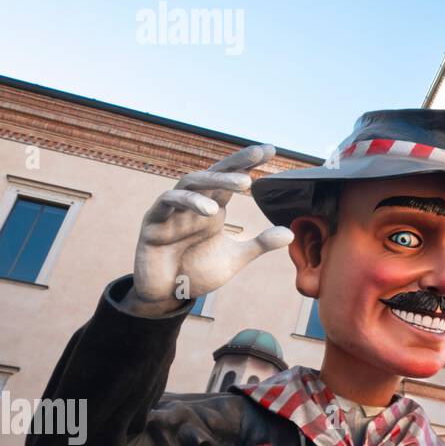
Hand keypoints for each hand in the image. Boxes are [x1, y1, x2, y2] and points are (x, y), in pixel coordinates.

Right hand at [127, 144, 293, 315]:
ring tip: (244, 184)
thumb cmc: (197, 271)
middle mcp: (194, 203)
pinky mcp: (153, 222)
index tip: (271, 150)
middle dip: (237, 162)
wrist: (166, 295)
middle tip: (259, 154)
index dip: (248, 163)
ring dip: (217, 180)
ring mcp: (173, 210)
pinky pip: (167, 202)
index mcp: (214, 206)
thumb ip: (260, 244)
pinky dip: (188, 200)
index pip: (231, 178)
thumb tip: (291, 233)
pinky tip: (209, 208)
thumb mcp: (235, 258)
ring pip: (192, 182)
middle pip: (214, 173)